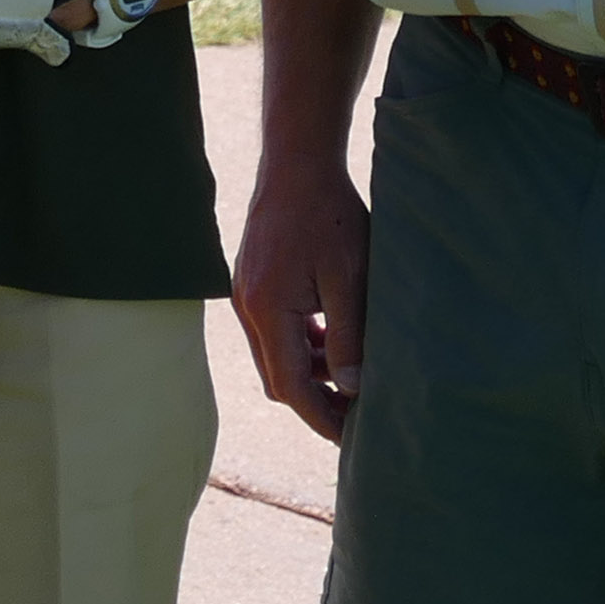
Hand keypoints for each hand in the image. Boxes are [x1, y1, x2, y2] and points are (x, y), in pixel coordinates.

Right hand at [229, 155, 371, 444]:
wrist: (297, 163)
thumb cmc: (329, 216)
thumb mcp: (349, 279)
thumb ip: (348, 337)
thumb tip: (351, 389)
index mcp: (268, 311)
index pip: (292, 387)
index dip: (322, 419)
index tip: (354, 440)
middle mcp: (248, 308)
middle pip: (278, 378)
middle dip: (316, 402)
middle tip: (358, 414)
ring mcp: (246, 295)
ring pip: (275, 356)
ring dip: (311, 371)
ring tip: (353, 371)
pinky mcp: (253, 283)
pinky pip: (274, 332)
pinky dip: (302, 345)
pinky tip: (333, 336)